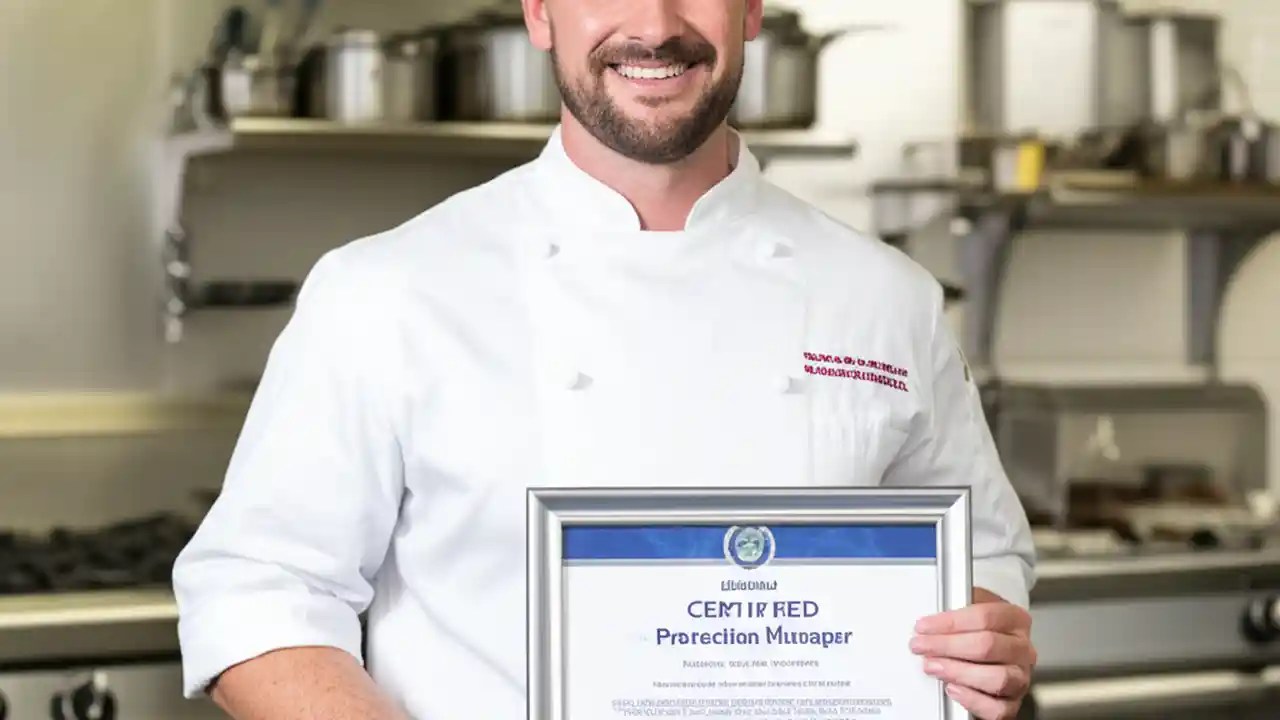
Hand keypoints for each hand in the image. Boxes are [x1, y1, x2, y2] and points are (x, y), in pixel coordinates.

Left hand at [910, 589, 1035, 719]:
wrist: (992, 656)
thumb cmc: (980, 631)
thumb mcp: (971, 610)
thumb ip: (956, 608)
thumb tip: (931, 614)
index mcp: (1015, 620)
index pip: (985, 616)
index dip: (950, 622)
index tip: (924, 626)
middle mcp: (1022, 649)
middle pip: (987, 646)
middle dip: (947, 645)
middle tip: (922, 646)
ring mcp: (1020, 678)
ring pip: (997, 678)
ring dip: (958, 672)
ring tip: (933, 666)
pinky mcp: (1012, 704)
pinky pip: (997, 709)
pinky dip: (972, 700)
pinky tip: (952, 689)